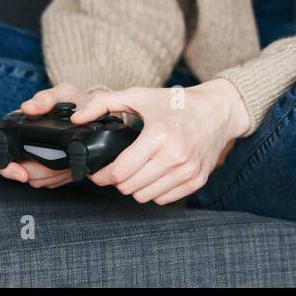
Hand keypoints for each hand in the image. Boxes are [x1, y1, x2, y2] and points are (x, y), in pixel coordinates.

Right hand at [0, 83, 94, 188]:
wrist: (98, 113)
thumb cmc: (77, 101)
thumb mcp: (64, 93)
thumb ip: (46, 98)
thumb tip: (26, 107)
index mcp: (17, 126)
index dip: (4, 165)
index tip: (21, 173)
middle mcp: (22, 144)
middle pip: (17, 170)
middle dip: (35, 172)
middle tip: (54, 165)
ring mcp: (34, 159)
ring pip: (33, 180)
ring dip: (49, 175)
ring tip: (64, 160)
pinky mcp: (50, 170)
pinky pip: (48, 182)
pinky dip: (59, 177)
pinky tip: (68, 165)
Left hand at [67, 78, 249, 205]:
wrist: (218, 111)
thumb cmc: (176, 103)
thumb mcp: (140, 95)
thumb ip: (103, 103)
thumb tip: (77, 118)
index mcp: (160, 134)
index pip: (120, 172)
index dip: (102, 176)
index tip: (98, 173)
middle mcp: (176, 155)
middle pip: (129, 187)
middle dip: (117, 181)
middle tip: (117, 170)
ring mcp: (188, 170)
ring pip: (144, 197)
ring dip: (135, 187)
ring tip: (136, 171)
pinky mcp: (197, 180)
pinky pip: (163, 199)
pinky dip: (154, 191)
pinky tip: (154, 174)